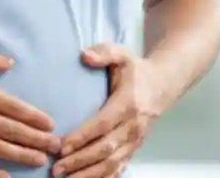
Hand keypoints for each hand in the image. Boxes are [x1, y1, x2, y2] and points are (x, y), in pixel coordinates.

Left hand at [52, 44, 168, 176]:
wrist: (163, 85)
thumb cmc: (136, 71)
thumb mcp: (122, 54)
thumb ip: (104, 52)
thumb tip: (85, 56)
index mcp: (128, 103)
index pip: (103, 123)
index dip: (82, 137)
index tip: (61, 146)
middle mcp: (133, 125)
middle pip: (105, 148)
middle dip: (80, 161)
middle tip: (56, 168)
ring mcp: (135, 140)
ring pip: (112, 163)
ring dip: (88, 174)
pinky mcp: (134, 149)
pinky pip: (119, 169)